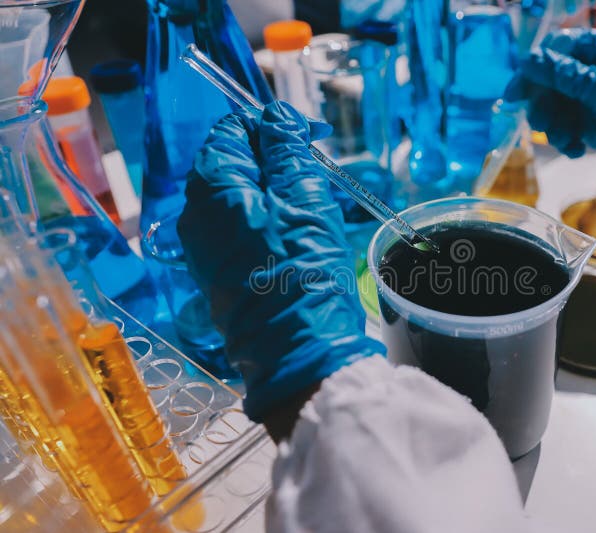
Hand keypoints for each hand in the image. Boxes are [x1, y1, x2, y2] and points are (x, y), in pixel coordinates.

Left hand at [178, 102, 384, 423]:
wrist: (295, 350)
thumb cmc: (302, 271)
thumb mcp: (302, 197)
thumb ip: (286, 148)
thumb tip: (276, 118)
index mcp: (211, 187)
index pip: (232, 130)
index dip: (272, 126)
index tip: (310, 138)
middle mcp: (196, 215)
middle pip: (233, 165)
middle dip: (274, 160)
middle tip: (316, 174)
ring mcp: (204, 248)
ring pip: (240, 199)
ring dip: (275, 192)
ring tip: (312, 207)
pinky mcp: (219, 274)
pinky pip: (240, 230)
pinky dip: (267, 222)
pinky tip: (296, 236)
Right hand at [504, 28, 595, 214]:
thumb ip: (563, 74)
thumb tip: (528, 60)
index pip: (556, 50)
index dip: (534, 71)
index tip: (516, 95)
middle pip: (550, 82)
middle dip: (544, 105)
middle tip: (542, 125)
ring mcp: (594, 99)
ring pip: (555, 107)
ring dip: (555, 127)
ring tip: (568, 143)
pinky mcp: (595, 124)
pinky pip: (567, 127)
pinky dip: (568, 139)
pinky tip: (578, 150)